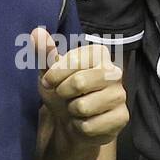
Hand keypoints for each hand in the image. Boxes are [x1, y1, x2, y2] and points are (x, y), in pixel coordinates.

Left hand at [32, 27, 127, 147]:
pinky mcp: (122, 117)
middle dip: (63, 93)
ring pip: (83, 106)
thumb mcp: (50, 73)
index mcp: (99, 54)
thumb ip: (44, 53)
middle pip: (79, 83)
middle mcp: (115, 72)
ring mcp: (120, 95)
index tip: (49, 82)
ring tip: (77, 108)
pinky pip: (90, 125)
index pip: (72, 61)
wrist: (71, 123)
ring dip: (72, 111)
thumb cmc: (62, 92)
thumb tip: (37, 32)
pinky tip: (86, 121)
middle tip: (65, 96)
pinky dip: (81, 127)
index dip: (54, 75)